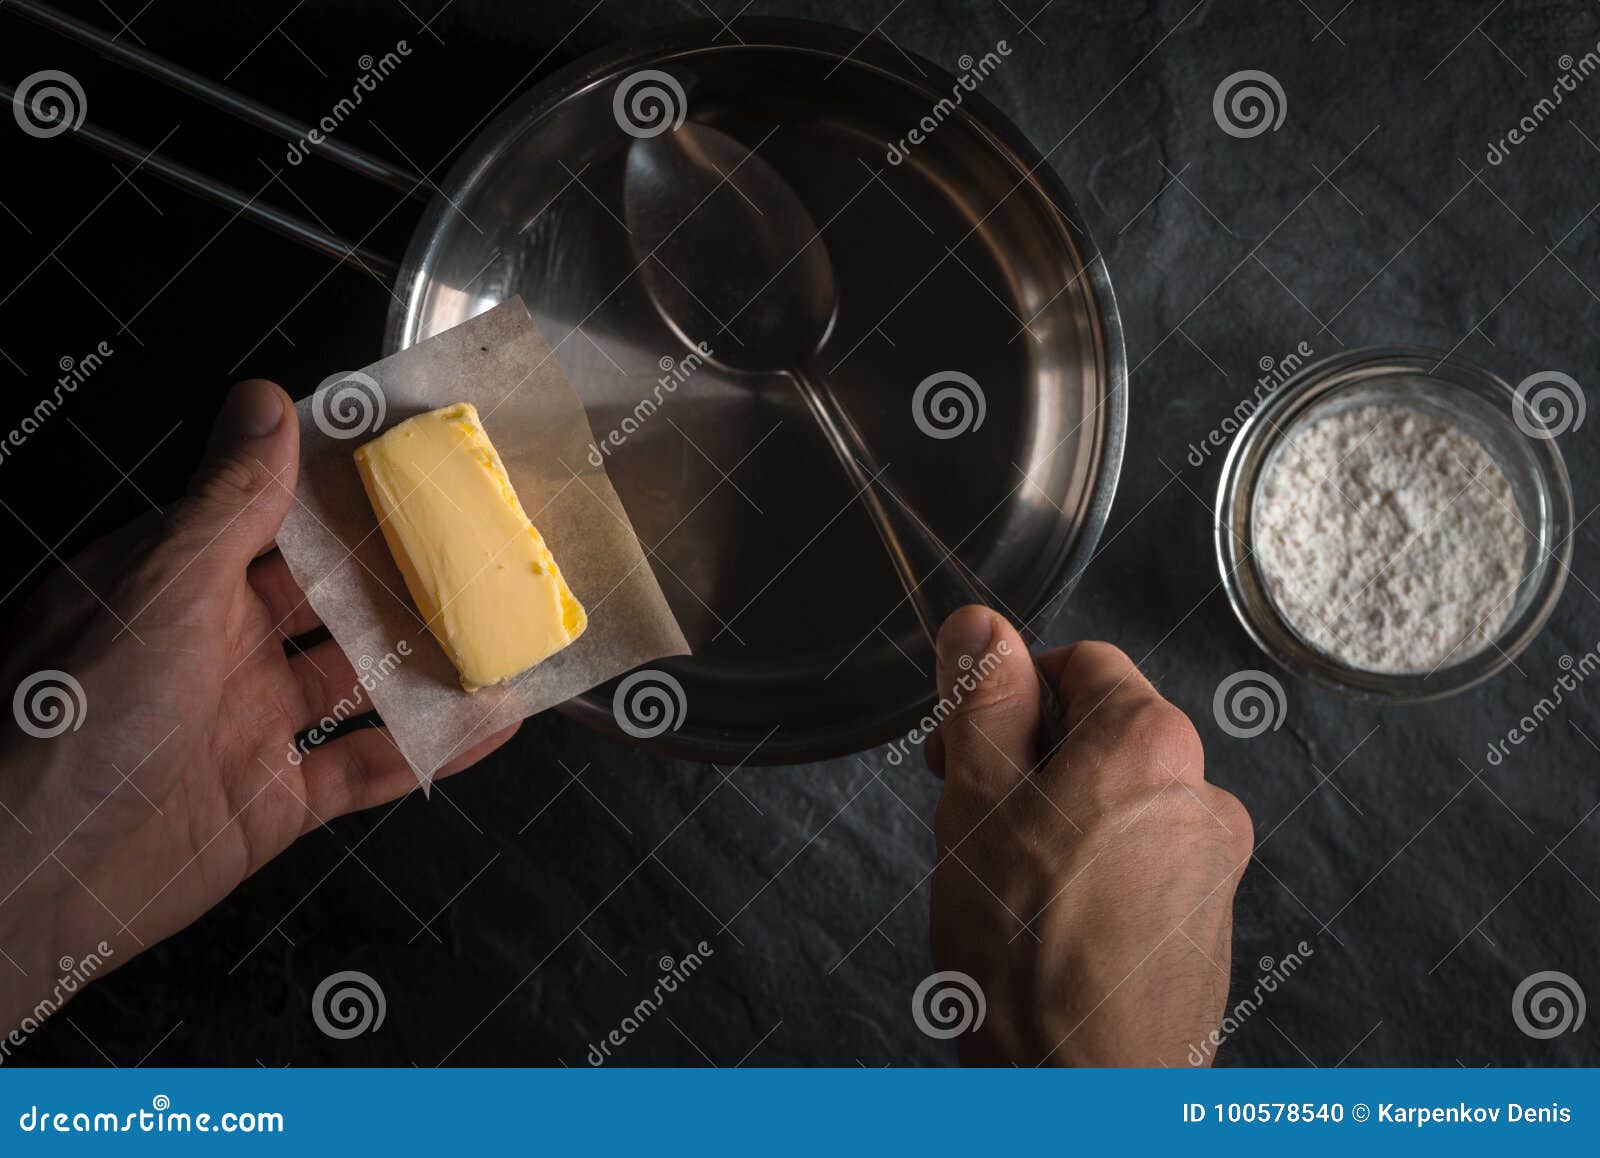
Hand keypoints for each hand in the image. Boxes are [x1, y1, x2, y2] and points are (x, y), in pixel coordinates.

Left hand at [0, 379, 515, 1030]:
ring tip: (508, 632)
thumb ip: (230, 504)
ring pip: (360, 683)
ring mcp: (247, 725)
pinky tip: (490, 722)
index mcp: (178, 582)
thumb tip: (266, 404)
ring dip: (431, 663)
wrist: (31, 881)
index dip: (347, 493)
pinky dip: (432, 747)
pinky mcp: (273, 800)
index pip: (277, 520)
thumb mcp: (161, 590)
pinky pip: (367, 766)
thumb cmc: (73, 720)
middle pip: (332, 602)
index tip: (421, 465)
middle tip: (488, 547)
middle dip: (406, 578)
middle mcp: (215, 646)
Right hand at [926, 605, 1252, 1065]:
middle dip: (1031, 762)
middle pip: (1103, 734)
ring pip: (1119, 803)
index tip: (971, 742)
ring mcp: (1213, 864)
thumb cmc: (1027, 953)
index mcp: (1151, 742)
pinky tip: (1048, 925)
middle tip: (975, 820)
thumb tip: (981, 626)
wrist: (1084, 1091)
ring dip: (1060, 820)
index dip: (1012, 695)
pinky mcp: (1207, 923)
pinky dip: (1094, 873)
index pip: (1083, 663)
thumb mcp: (977, 800)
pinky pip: (1143, 864)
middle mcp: (1203, 793)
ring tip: (1009, 885)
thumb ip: (984, 700)